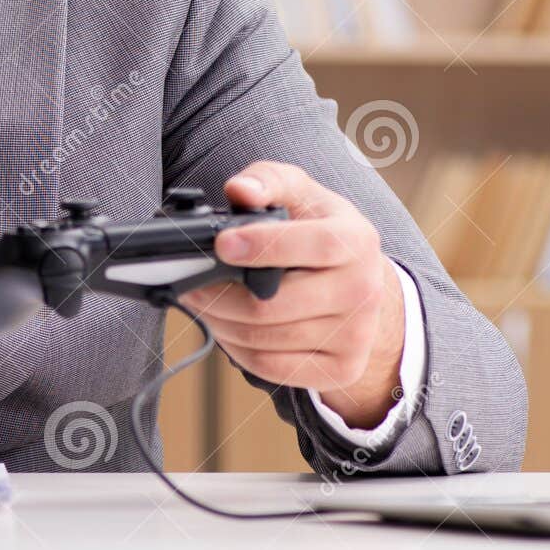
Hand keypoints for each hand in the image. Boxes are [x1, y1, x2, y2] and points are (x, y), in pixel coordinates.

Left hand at [180, 161, 405, 427]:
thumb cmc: (318, 230)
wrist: (360, 283)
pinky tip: (226, 328)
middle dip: (218, 295)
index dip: (264, 245)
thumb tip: (239, 190)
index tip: (221, 243)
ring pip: (265, 338)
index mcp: (356, 241)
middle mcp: (362, 290)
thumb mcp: (299, 193)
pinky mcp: (341, 368)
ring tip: (202, 303)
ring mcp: (354, 335)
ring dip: (220, 322)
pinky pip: (271, 367)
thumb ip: (268, 181)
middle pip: (273, 305)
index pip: (314, 245)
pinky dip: (237, 349)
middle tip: (187, 284)